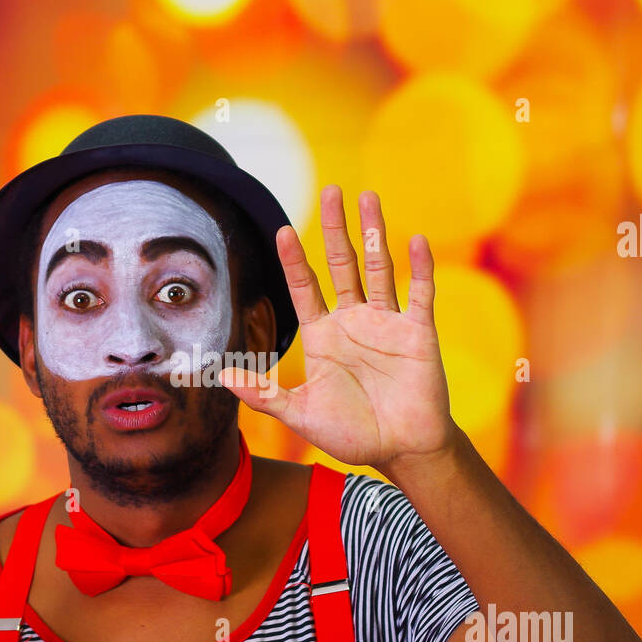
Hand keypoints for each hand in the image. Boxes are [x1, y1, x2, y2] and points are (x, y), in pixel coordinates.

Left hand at [220, 185, 456, 475]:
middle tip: (330, 190)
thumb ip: (264, 395)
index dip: (294, 259)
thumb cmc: (353, 434)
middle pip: (342, 264)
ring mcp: (387, 323)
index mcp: (324, 337)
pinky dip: (420, 268)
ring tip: (368, 196)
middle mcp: (354, 322)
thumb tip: (221, 376)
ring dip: (375, 233)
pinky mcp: (418, 332)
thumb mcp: (301, 414)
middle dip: (335, 228)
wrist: (402, 451)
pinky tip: (416, 240)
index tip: (281, 229)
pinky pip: (420, 293)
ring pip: (380, 268)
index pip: (305, 288)